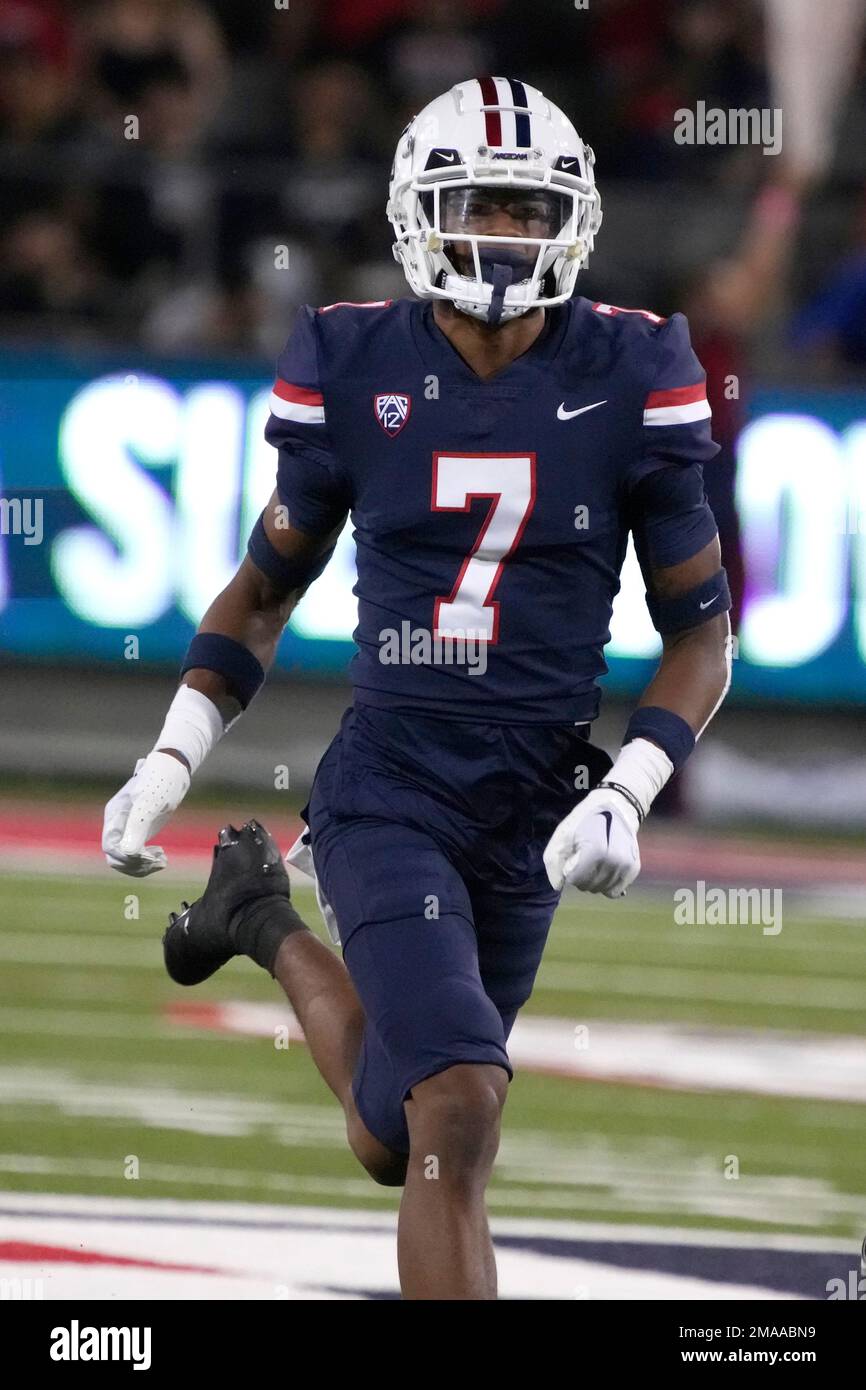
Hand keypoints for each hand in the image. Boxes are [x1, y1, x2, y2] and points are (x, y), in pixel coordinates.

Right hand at [102, 750, 190, 875]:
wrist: (173, 769)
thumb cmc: (161, 781)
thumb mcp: (150, 803)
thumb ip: (137, 826)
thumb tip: (128, 853)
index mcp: (115, 816)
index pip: (110, 847)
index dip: (126, 857)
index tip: (147, 856)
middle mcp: (118, 824)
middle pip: (116, 857)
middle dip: (136, 864)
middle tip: (158, 859)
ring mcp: (128, 829)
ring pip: (126, 859)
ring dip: (142, 866)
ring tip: (162, 860)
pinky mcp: (140, 832)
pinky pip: (137, 855)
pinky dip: (147, 861)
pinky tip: (162, 858)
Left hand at [543, 787, 640, 897]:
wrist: (616, 807)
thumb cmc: (585, 820)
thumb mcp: (562, 834)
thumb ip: (553, 862)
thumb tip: (558, 886)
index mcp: (595, 850)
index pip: (574, 879)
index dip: (569, 868)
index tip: (575, 853)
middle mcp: (614, 860)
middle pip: (586, 886)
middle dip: (580, 875)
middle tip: (584, 856)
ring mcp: (626, 866)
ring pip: (600, 890)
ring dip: (593, 880)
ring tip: (596, 859)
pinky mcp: (634, 869)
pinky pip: (614, 891)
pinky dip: (607, 883)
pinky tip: (605, 868)